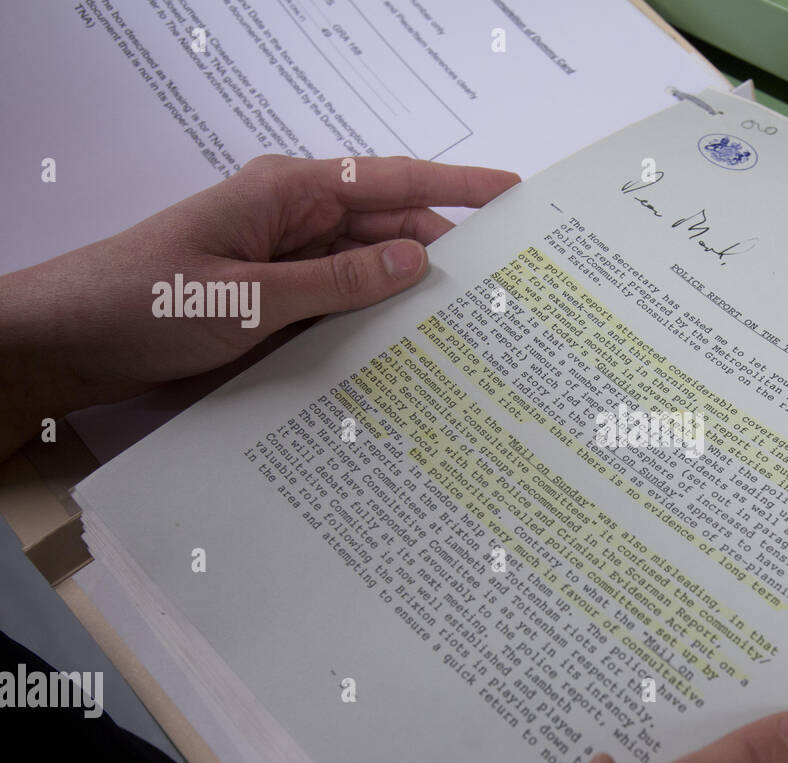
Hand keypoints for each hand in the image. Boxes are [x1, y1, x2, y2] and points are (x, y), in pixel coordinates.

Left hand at [0, 155, 519, 457]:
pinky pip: (338, 302)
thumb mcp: (246, 298)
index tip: (514, 192)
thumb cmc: (141, 305)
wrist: (63, 343)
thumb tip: (417, 261)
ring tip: (468, 324)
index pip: (391, 181)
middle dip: (443, 251)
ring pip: (366, 270)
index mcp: (288, 192)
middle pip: (387, 228)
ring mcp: (282, 261)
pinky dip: (370, 318)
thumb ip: (336, 282)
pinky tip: (404, 346)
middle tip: (504, 285)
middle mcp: (293, 219)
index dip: (458, 186)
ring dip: (407, 293)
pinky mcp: (272, 300)